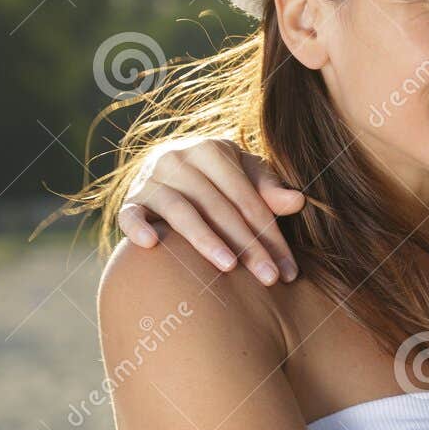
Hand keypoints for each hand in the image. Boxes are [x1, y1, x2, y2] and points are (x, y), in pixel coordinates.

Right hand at [117, 138, 305, 284]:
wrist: (168, 167)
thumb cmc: (218, 177)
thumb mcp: (245, 175)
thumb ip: (269, 188)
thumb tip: (298, 201)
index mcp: (212, 150)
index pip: (247, 198)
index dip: (270, 234)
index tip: (288, 270)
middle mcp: (179, 159)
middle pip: (219, 207)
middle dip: (247, 245)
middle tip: (269, 279)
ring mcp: (151, 179)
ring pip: (181, 210)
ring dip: (205, 239)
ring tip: (229, 268)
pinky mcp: (130, 200)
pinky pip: (130, 214)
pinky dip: (137, 227)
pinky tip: (151, 244)